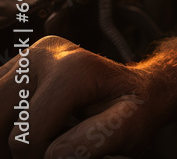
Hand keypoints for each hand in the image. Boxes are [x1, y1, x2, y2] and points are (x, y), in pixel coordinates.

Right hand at [0, 32, 176, 158]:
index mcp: (72, 69)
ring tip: (38, 140)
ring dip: (6, 135)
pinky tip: (28, 127)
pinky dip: (5, 123)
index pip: (27, 136)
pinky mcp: (16, 65)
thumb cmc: (134, 110)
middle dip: (15, 146)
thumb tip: (53, 154)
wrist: (137, 88)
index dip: (41, 157)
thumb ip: (95, 141)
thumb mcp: (131, 127)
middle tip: (46, 147)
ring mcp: (27, 56)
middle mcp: (45, 54)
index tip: (66, 153)